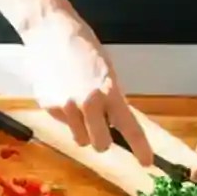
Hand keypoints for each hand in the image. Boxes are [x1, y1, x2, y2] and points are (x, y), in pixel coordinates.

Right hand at [22, 11, 152, 165]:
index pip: (129, 127)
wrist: (50, 33)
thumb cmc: (81, 48)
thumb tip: (114, 124)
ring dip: (82, 131)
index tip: (146, 162)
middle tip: (99, 126)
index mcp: (109, 91)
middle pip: (101, 145)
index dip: (140, 148)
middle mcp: (89, 103)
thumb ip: (111, 99)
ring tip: (77, 107)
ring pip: (80, 140)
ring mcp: (67, 107)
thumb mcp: (105, 71)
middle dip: (102, 139)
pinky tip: (61, 94)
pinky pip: (63, 125)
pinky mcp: (49, 107)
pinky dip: (65, 117)